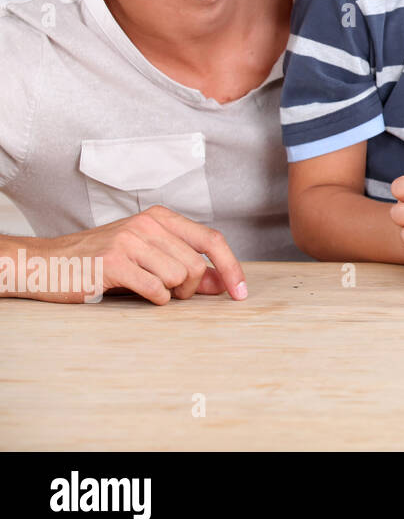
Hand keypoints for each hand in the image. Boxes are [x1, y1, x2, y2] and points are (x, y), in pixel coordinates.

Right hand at [13, 206, 247, 304]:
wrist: (48, 262)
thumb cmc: (102, 260)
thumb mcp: (148, 256)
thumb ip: (186, 267)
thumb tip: (221, 282)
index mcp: (160, 217)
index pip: (212, 239)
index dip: (231, 267)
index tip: (241, 293)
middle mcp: (147, 224)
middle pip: (196, 264)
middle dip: (191, 288)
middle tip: (172, 294)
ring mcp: (129, 241)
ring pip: (178, 277)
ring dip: (171, 294)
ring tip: (149, 290)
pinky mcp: (113, 263)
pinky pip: (155, 290)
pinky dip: (155, 301)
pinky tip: (142, 296)